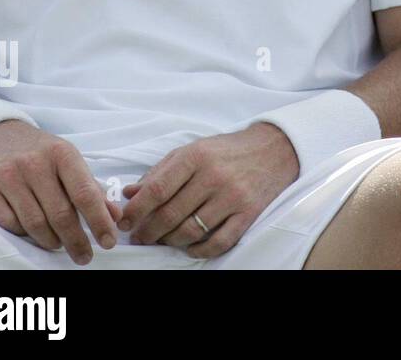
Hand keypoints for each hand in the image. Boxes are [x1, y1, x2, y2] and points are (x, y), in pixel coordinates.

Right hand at [0, 119, 122, 265]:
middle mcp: (35, 164)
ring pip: (34, 223)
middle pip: (60, 214)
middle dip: (76, 240)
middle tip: (85, 255)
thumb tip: (114, 216)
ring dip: (51, 240)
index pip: (85, 194)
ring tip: (60, 245)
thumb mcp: (68, 159)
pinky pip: (9, 223)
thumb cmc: (39, 150)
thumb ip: (90, 187)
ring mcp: (8, 176)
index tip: (109, 241)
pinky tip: (34, 234)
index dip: (99, 221)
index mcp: (63, 154)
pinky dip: (25, 234)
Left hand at [118, 122, 298, 258]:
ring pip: (190, 231)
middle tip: (141, 236)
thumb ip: (160, 172)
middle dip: (149, 231)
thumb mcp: (192, 150)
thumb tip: (130, 194)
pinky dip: (199, 250)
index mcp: (196, 156)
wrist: (274, 149)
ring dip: (170, 241)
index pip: (157, 190)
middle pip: (170, 214)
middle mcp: (214, 175)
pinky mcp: (248, 213)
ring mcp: (232, 196)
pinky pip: (218, 242)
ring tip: (163, 240)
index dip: (136, 211)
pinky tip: (190, 247)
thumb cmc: (227, 150)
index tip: (125, 222)